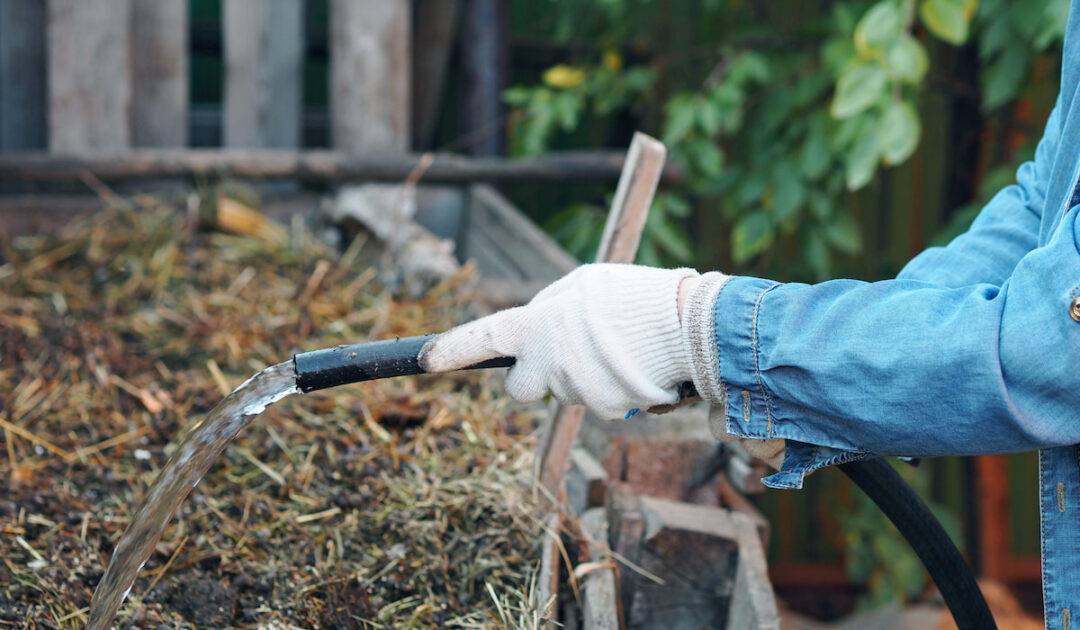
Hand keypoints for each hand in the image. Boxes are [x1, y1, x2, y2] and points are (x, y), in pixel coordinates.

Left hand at [419, 264, 699, 419]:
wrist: (691, 326)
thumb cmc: (637, 296)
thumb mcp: (585, 283)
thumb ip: (549, 306)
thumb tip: (533, 329)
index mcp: (539, 324)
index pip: (484, 338)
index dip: (452, 350)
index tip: (427, 359)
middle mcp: (549, 362)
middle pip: (521, 390)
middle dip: (534, 379)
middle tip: (566, 356)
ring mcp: (575, 391)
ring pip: (566, 394)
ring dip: (584, 377)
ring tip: (619, 349)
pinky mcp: (604, 411)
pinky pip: (597, 405)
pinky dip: (611, 391)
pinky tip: (633, 367)